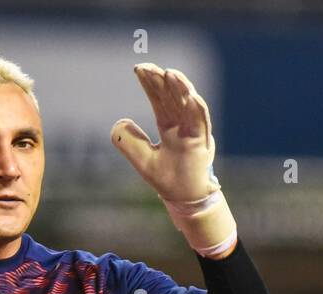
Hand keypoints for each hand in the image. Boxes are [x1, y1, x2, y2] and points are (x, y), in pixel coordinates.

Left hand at [110, 63, 218, 201]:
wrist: (184, 198)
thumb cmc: (166, 178)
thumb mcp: (141, 159)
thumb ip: (129, 142)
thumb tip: (119, 122)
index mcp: (168, 125)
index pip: (159, 98)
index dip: (150, 83)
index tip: (139, 69)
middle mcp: (182, 124)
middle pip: (172, 96)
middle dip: (161, 81)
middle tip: (148, 67)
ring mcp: (194, 131)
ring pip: (188, 104)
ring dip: (180, 88)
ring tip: (170, 73)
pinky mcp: (202, 142)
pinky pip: (202, 121)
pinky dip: (197, 108)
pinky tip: (190, 95)